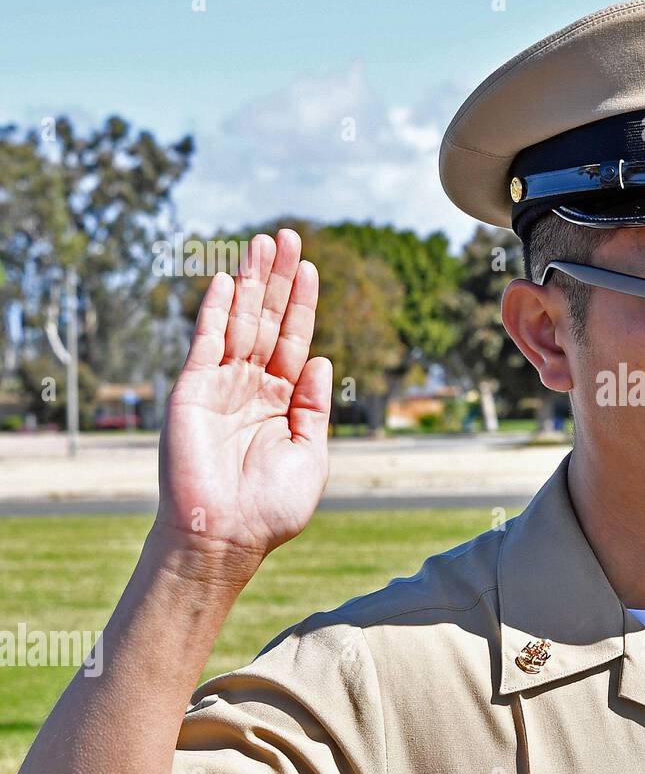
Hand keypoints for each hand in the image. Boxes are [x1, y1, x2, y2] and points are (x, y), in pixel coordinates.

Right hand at [156, 229, 330, 563]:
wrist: (225, 536)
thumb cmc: (270, 508)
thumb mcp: (310, 454)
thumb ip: (314, 407)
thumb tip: (323, 360)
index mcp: (282, 402)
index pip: (295, 341)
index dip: (303, 304)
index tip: (311, 267)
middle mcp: (251, 387)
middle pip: (268, 321)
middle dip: (278, 279)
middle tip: (287, 237)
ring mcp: (221, 386)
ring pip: (240, 322)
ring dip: (251, 282)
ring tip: (263, 243)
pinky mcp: (193, 391)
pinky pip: (206, 342)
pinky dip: (216, 310)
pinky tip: (226, 279)